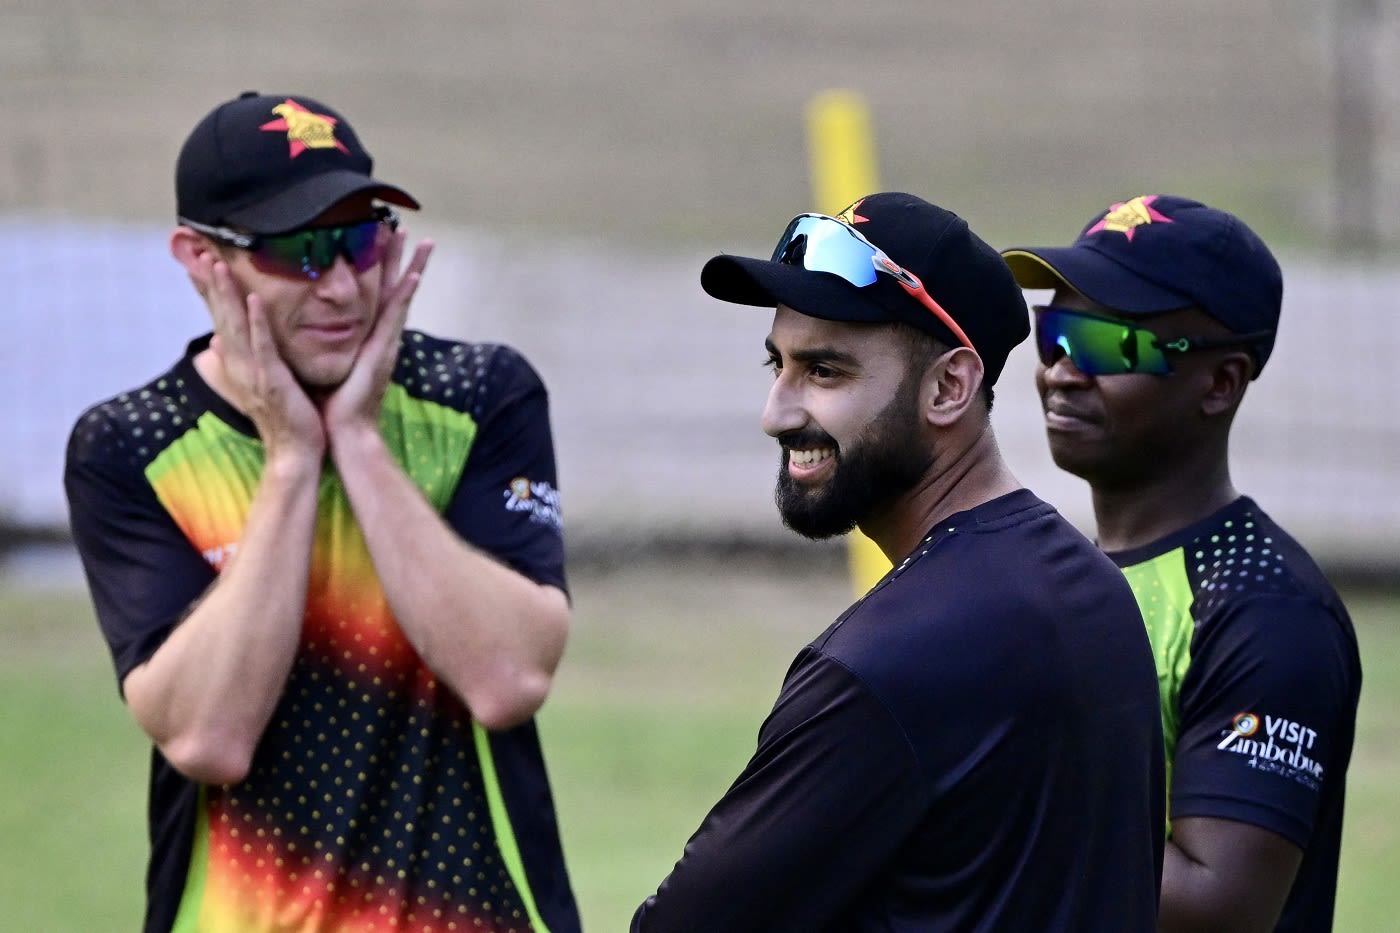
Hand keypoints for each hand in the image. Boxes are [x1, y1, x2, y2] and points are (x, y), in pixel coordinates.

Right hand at [204, 255, 325, 462]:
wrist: (295, 451)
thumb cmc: (283, 417)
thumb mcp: (257, 381)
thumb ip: (239, 359)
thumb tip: (214, 342)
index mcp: (237, 362)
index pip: (220, 318)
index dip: (209, 291)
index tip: (200, 261)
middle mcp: (238, 364)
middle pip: (221, 316)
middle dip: (211, 284)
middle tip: (202, 251)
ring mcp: (252, 372)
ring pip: (235, 326)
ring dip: (227, 294)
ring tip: (218, 265)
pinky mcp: (271, 380)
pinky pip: (262, 346)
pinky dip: (257, 322)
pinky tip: (255, 300)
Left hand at [321, 229, 433, 443]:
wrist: (344, 431)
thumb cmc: (332, 404)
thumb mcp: (324, 365)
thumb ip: (319, 345)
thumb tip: (299, 329)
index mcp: (367, 337)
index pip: (375, 294)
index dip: (380, 268)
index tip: (382, 241)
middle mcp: (381, 336)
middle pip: (393, 287)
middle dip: (401, 258)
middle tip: (407, 228)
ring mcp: (386, 342)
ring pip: (400, 295)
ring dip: (413, 268)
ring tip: (422, 241)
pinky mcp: (383, 351)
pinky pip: (395, 317)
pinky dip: (406, 296)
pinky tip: (414, 276)